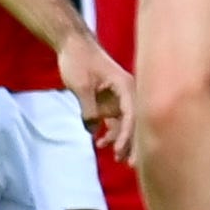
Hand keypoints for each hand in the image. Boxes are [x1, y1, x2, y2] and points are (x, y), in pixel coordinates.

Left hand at [57, 33, 130, 159]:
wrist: (73, 45)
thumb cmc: (79, 61)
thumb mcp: (81, 87)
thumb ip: (89, 110)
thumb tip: (93, 131)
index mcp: (128, 88)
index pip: (133, 116)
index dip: (128, 136)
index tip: (119, 152)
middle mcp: (129, 94)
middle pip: (136, 123)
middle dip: (134, 144)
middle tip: (130, 164)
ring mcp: (121, 97)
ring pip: (127, 123)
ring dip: (121, 140)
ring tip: (113, 156)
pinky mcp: (112, 100)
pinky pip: (116, 119)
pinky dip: (111, 131)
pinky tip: (100, 141)